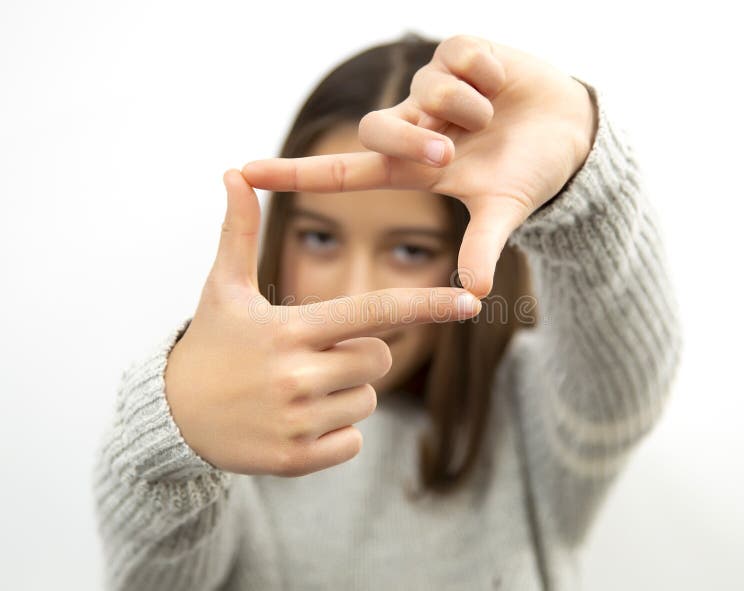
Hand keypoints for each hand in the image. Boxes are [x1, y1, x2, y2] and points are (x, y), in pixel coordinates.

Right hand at [164, 170, 480, 477]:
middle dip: (360, 354)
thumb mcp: (222, 288)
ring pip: (366, 401)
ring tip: (297, 389)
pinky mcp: (294, 460)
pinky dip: (334, 433)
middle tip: (315, 355)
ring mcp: (296, 421)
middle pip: (379, 359)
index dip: (427, 304)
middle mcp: (297, 376)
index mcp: (290, 329)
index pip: (374, 311)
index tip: (470, 301)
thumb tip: (233, 172)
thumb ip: (238, 232)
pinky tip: (295, 422)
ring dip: (345, 393)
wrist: (172, 416)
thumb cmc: (209, 344)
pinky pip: (352, 443)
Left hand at [241, 34, 596, 297]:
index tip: (245, 173)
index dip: (295, 173)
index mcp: (413, 168)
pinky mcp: (459, 52)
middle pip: (378, 128)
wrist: (571, 132)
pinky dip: (488, 73)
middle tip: (455, 151)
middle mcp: (414, 126)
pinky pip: (459, 55)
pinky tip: (503, 85)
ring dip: (468, 107)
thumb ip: (483, 245)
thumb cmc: (530, 173)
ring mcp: (433, 89)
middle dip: (416, 140)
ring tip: (494, 116)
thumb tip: (474, 292)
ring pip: (428, 89)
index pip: (343, 171)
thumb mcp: (504, 210)